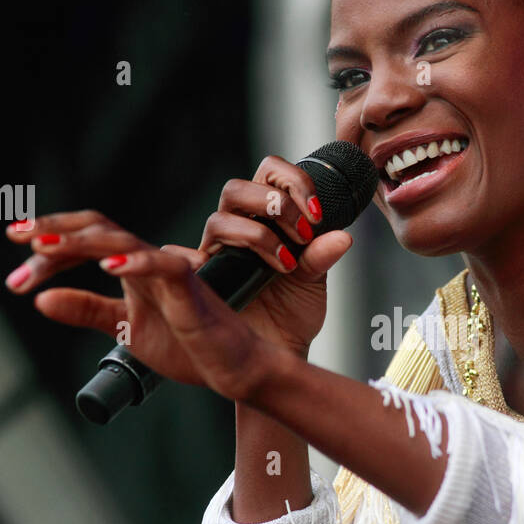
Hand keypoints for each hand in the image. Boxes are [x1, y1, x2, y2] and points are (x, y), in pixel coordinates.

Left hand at [4, 212, 291, 402]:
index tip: (16, 272)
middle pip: (97, 226)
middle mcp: (148, 262)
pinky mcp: (191, 286)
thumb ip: (87, 311)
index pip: (85, 244)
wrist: (234, 369)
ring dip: (80, 241)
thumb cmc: (191, 347)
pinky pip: (163, 265)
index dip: (49, 250)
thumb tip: (40, 300)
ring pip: (123, 238)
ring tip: (44, 248)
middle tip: (16, 236)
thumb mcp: (124, 330)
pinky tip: (107, 266)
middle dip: (54, 229)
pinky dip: (136, 262)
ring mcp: (170, 271)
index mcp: (132, 268)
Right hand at [197, 156, 354, 353]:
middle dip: (273, 203)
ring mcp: (220, 251)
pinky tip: (239, 268)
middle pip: (237, 188)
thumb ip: (322, 255)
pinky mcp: (204, 276)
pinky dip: (202, 256)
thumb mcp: (314, 281)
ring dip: (256, 234)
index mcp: (268, 216)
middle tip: (302, 233)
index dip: (293, 182)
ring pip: (218, 219)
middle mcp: (239, 227)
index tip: (316, 213)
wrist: (279, 350)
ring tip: (286, 261)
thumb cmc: (293, 311)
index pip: (270, 173)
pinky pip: (181, 256)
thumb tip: (342, 237)